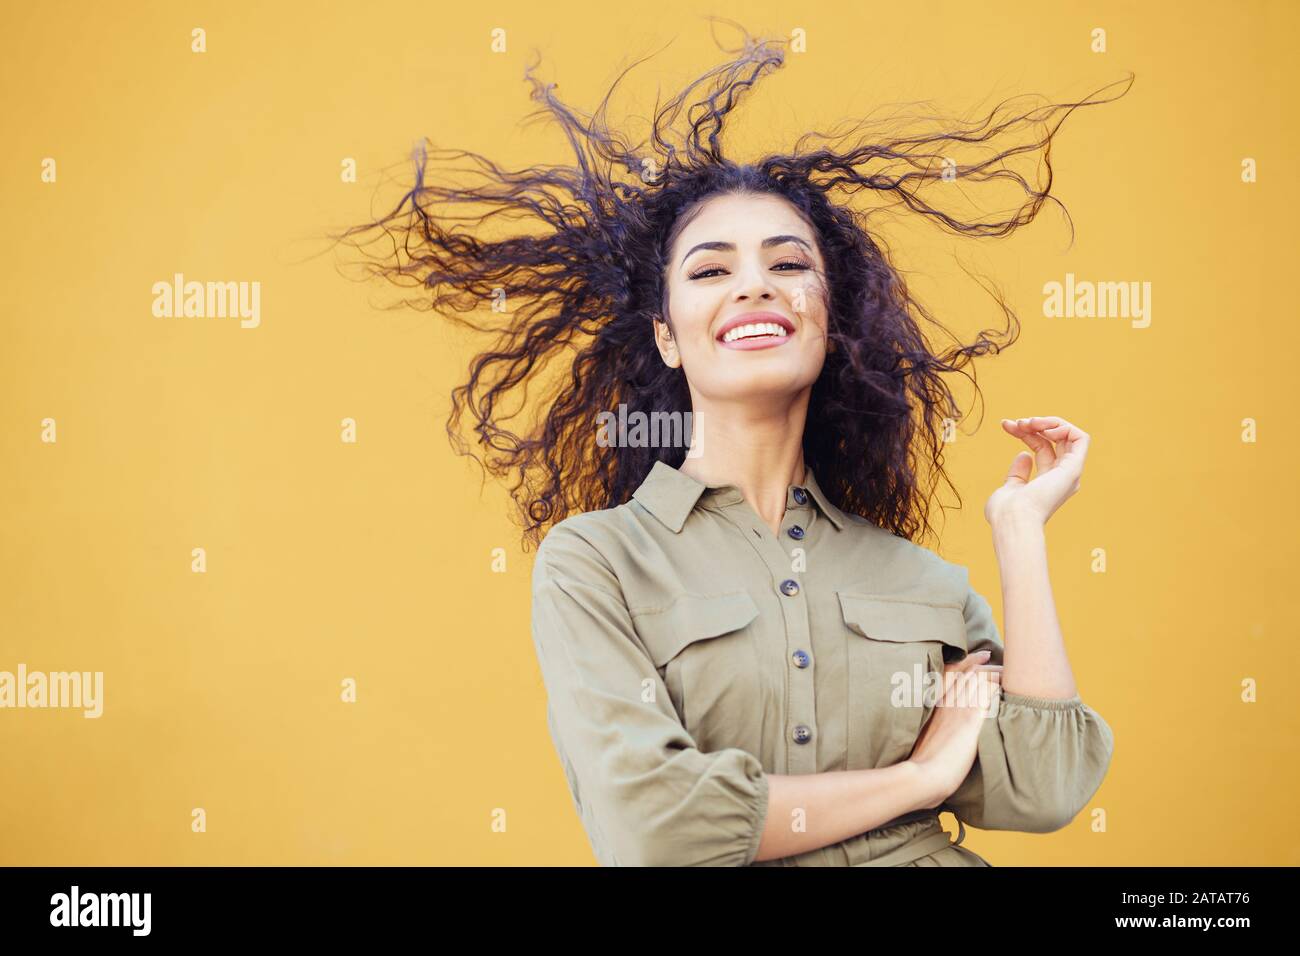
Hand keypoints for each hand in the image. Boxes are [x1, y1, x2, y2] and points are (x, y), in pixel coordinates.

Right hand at [908, 650, 1001, 809]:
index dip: (966, 663)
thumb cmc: (922, 766)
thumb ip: (933, 731)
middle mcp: (946, 702)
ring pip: (979, 678)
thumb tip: (940, 736)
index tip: (980, 656)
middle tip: (994, 658)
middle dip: (983, 664)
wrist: (923, 775)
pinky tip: (1009, 685)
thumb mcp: (923, 742)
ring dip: (995, 672)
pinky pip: (988, 692)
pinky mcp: (971, 719)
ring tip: (1009, 671)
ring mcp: (959, 709)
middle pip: (967, 673)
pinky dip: (999, 685)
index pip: (951, 675)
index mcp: (935, 707)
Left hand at [985, 416, 1089, 527]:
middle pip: (1055, 440)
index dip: (1026, 433)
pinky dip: (1063, 427)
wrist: (1012, 520)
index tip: (1007, 425)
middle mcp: (1062, 477)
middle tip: (1016, 423)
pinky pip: (1081, 438)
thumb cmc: (1006, 512)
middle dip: (1035, 424)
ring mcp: (1069, 473)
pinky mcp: (1073, 469)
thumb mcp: (1010, 487)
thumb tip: (1024, 454)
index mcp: (1048, 482)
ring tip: (1026, 423)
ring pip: (1070, 435)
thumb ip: (1018, 473)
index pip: (1043, 448)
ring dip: (1048, 422)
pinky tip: (1042, 427)